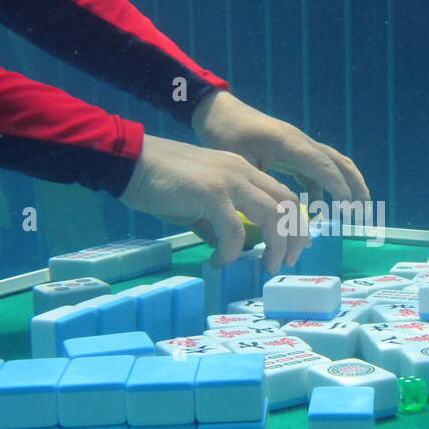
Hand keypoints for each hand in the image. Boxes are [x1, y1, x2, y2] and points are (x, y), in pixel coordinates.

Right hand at [121, 134, 307, 272]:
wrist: (132, 162)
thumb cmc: (160, 182)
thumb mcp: (197, 202)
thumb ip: (216, 221)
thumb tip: (225, 248)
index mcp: (242, 170)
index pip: (282, 194)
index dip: (295, 222)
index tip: (296, 245)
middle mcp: (242, 172)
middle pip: (287, 203)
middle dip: (295, 236)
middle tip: (289, 261)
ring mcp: (229, 181)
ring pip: (273, 215)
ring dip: (276, 245)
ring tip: (268, 266)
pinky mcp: (211, 194)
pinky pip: (234, 230)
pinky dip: (232, 251)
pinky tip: (219, 261)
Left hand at [191, 91, 370, 204]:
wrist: (218, 113)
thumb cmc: (224, 135)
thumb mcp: (239, 162)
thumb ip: (261, 186)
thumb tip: (279, 217)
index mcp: (289, 143)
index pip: (322, 165)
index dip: (337, 187)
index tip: (348, 207)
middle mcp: (300, 141)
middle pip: (337, 161)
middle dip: (354, 185)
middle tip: (364, 210)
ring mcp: (298, 144)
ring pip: (332, 162)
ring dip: (346, 184)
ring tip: (355, 208)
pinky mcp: (292, 150)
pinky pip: (316, 168)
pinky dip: (323, 187)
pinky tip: (318, 208)